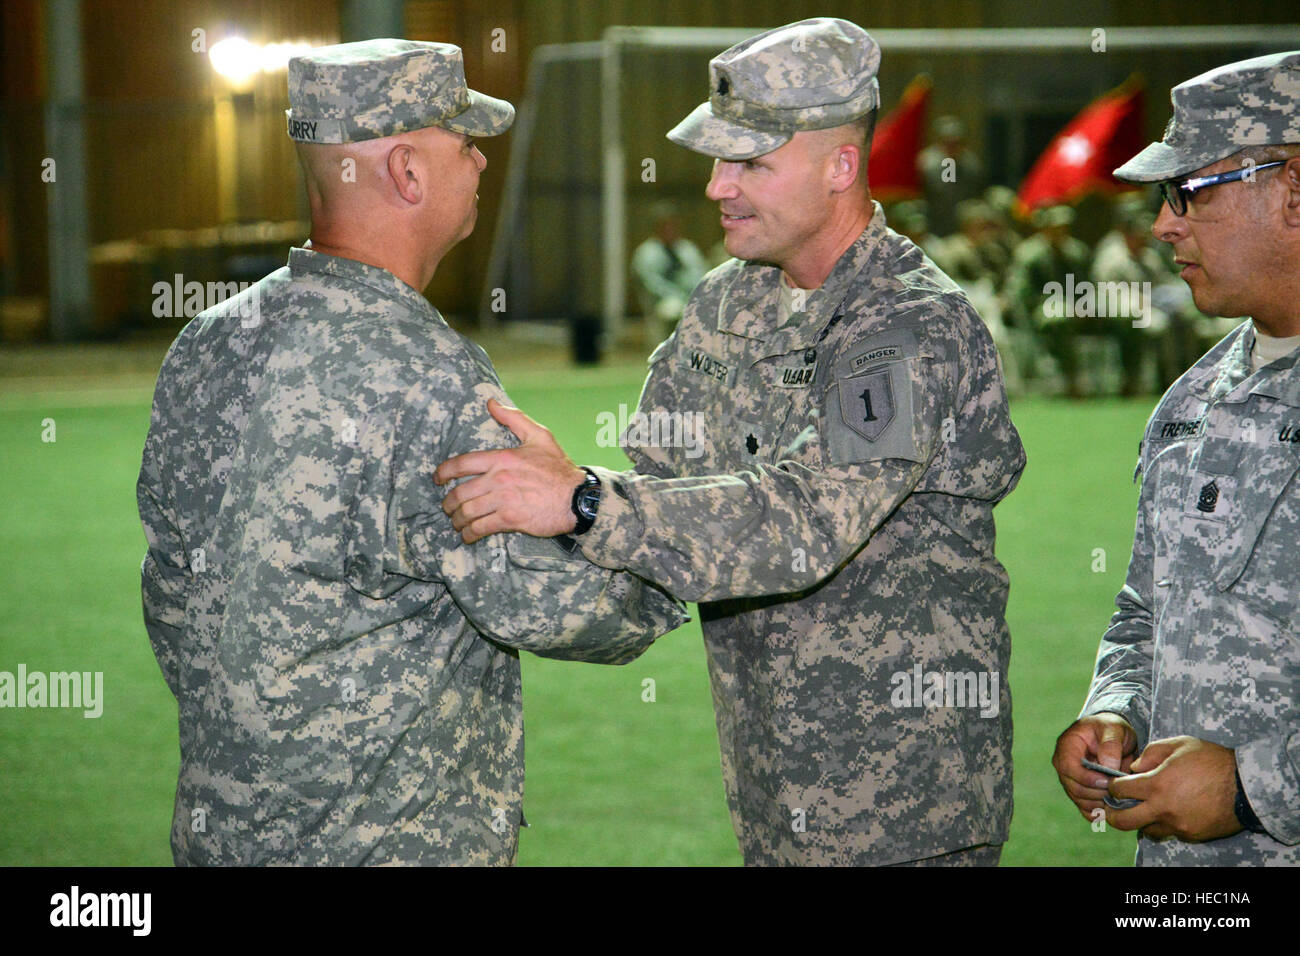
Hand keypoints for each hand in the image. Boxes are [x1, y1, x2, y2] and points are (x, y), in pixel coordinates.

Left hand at [434, 398, 584, 543]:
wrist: (577, 497)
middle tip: (447, 507)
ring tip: (456, 522)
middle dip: (448, 502)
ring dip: (457, 519)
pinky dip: (469, 534)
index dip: (444, 472)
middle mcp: (498, 479)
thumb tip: (491, 404)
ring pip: (467, 512)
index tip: (438, 478)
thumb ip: (514, 419)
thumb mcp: (540, 436)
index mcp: (502, 458)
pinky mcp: (510, 520)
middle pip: (460, 492)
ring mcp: (503, 500)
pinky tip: (467, 536)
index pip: (462, 463)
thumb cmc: (559, 468)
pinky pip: (480, 528)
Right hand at [1052, 713, 1137, 819]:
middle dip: (1096, 793)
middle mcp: (1063, 764)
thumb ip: (1111, 745)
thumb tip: (1108, 766)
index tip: (1107, 780)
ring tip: (1119, 798)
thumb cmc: (1111, 729)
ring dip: (1099, 803)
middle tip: (1118, 791)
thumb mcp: (1114, 729)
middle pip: (1073, 787)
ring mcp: (1070, 780)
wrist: (1112, 736)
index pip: (1068, 767)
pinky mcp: (1079, 792)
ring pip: (1080, 800)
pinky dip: (1098, 812)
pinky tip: (1112, 807)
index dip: (1086, 778)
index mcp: (1067, 746)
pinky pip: (1085, 808)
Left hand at [1106, 736, 1242, 841]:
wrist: (1247, 786)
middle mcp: (1164, 809)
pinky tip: (1174, 811)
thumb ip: (1151, 753)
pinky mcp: (1193, 835)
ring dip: (1143, 821)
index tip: (1114, 785)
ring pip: (1148, 830)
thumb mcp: (1179, 744)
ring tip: (1147, 809)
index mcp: (1156, 784)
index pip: (1119, 790)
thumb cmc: (1213, 760)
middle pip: (1124, 821)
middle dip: (1112, 815)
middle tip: (1111, 809)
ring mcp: (1179, 825)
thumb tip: (1135, 768)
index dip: (1113, 786)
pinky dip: (1167, 824)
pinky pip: (1172, 832)